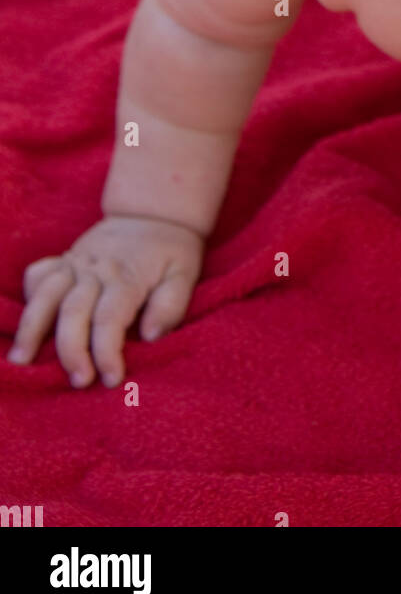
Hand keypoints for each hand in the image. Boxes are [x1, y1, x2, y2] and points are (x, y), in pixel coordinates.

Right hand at [6, 215, 204, 388]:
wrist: (154, 212)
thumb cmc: (172, 251)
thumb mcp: (184, 275)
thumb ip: (170, 306)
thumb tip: (150, 336)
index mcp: (127, 276)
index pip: (110, 317)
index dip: (107, 352)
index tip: (111, 378)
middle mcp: (96, 269)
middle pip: (73, 311)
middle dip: (71, 350)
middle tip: (79, 381)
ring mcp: (76, 263)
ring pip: (46, 294)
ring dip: (32, 328)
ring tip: (23, 361)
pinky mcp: (64, 260)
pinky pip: (38, 275)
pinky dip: (29, 297)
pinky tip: (27, 324)